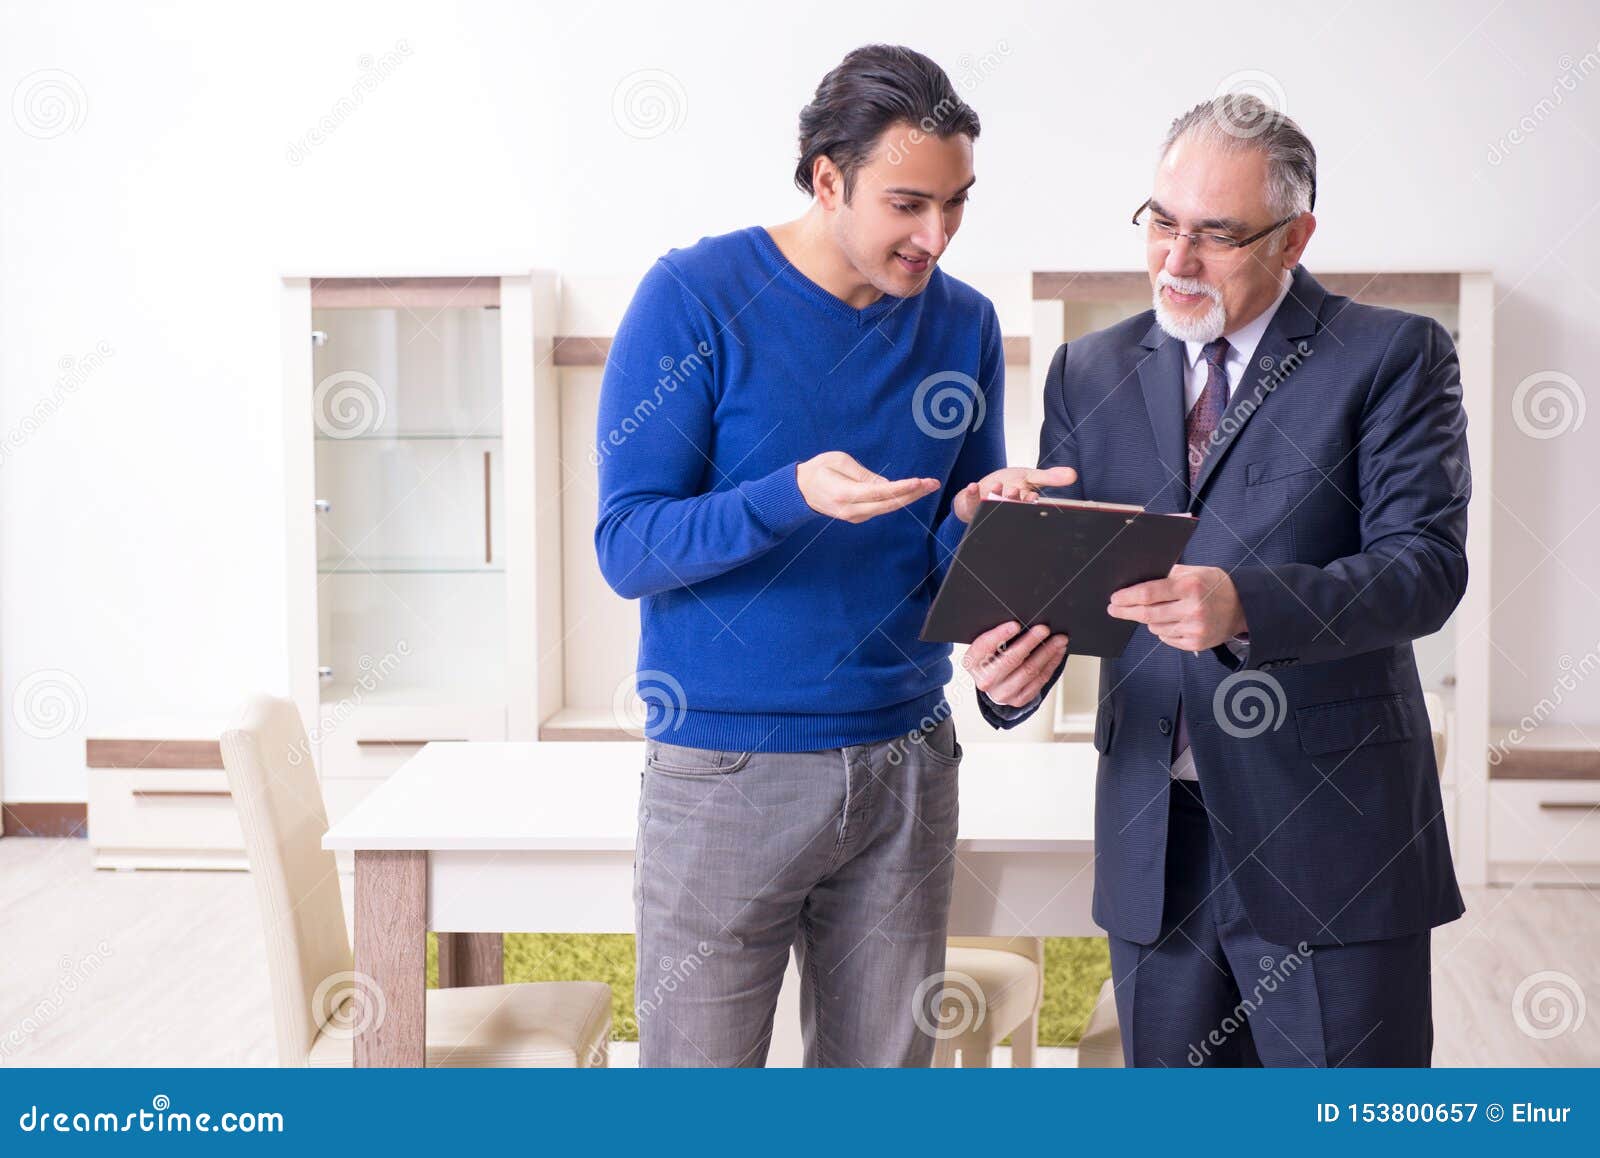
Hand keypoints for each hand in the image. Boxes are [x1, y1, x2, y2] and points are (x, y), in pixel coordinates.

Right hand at [797, 451, 938, 523]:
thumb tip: (888, 485)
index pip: (879, 492)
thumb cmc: (819, 470)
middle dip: (913, 494)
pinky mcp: (858, 517)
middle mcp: (852, 510)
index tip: (919, 481)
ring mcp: (855, 516)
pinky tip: (911, 491)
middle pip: (888, 504)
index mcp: (844, 494)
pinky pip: (881, 509)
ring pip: (887, 509)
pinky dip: (897, 500)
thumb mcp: (838, 461)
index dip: (901, 488)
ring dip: (909, 497)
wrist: (800, 491)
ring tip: (928, 485)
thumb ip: (863, 475)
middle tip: (933, 483)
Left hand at [953, 465, 1078, 522]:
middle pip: (1010, 506)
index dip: (1029, 501)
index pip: (1028, 504)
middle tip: (1014, 491)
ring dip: (994, 496)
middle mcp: (1006, 508)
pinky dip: (971, 493)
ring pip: (992, 505)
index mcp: (1022, 504)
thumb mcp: (1031, 477)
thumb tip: (1073, 474)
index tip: (1032, 496)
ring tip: (996, 487)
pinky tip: (973, 486)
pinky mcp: (972, 503)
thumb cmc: (1010, 484)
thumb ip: (1050, 477)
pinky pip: (971, 499)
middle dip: (1012, 499)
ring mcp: (988, 507)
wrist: (983, 490)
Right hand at [963, 621, 1069, 706]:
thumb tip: (1023, 620)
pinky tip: (1057, 652)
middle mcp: (984, 680)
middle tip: (1044, 629)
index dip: (1000, 635)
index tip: (1016, 624)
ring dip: (1047, 652)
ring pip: (1029, 671)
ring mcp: (1002, 693)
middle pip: (1010, 660)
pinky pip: (1039, 681)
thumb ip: (999, 635)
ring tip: (1059, 639)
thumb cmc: (992, 657)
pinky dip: (1051, 664)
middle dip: (1030, 642)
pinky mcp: (1018, 700)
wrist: (994, 683)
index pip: (984, 646)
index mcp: (972, 662)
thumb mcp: (988, 646)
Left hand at [1106, 564, 1245, 652]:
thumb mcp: (1194, 571)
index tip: (1114, 598)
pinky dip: (1162, 630)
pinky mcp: (1195, 643)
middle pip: (1147, 614)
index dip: (1127, 597)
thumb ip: (1168, 575)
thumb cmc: (1215, 585)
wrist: (1243, 607)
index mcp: (1190, 586)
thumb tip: (1136, 580)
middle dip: (1126, 611)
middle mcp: (1192, 609)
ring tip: (1154, 611)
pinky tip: (1170, 621)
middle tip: (1114, 609)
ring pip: (1155, 627)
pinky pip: (1166, 638)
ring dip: (1147, 619)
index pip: (1148, 593)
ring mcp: (1194, 629)